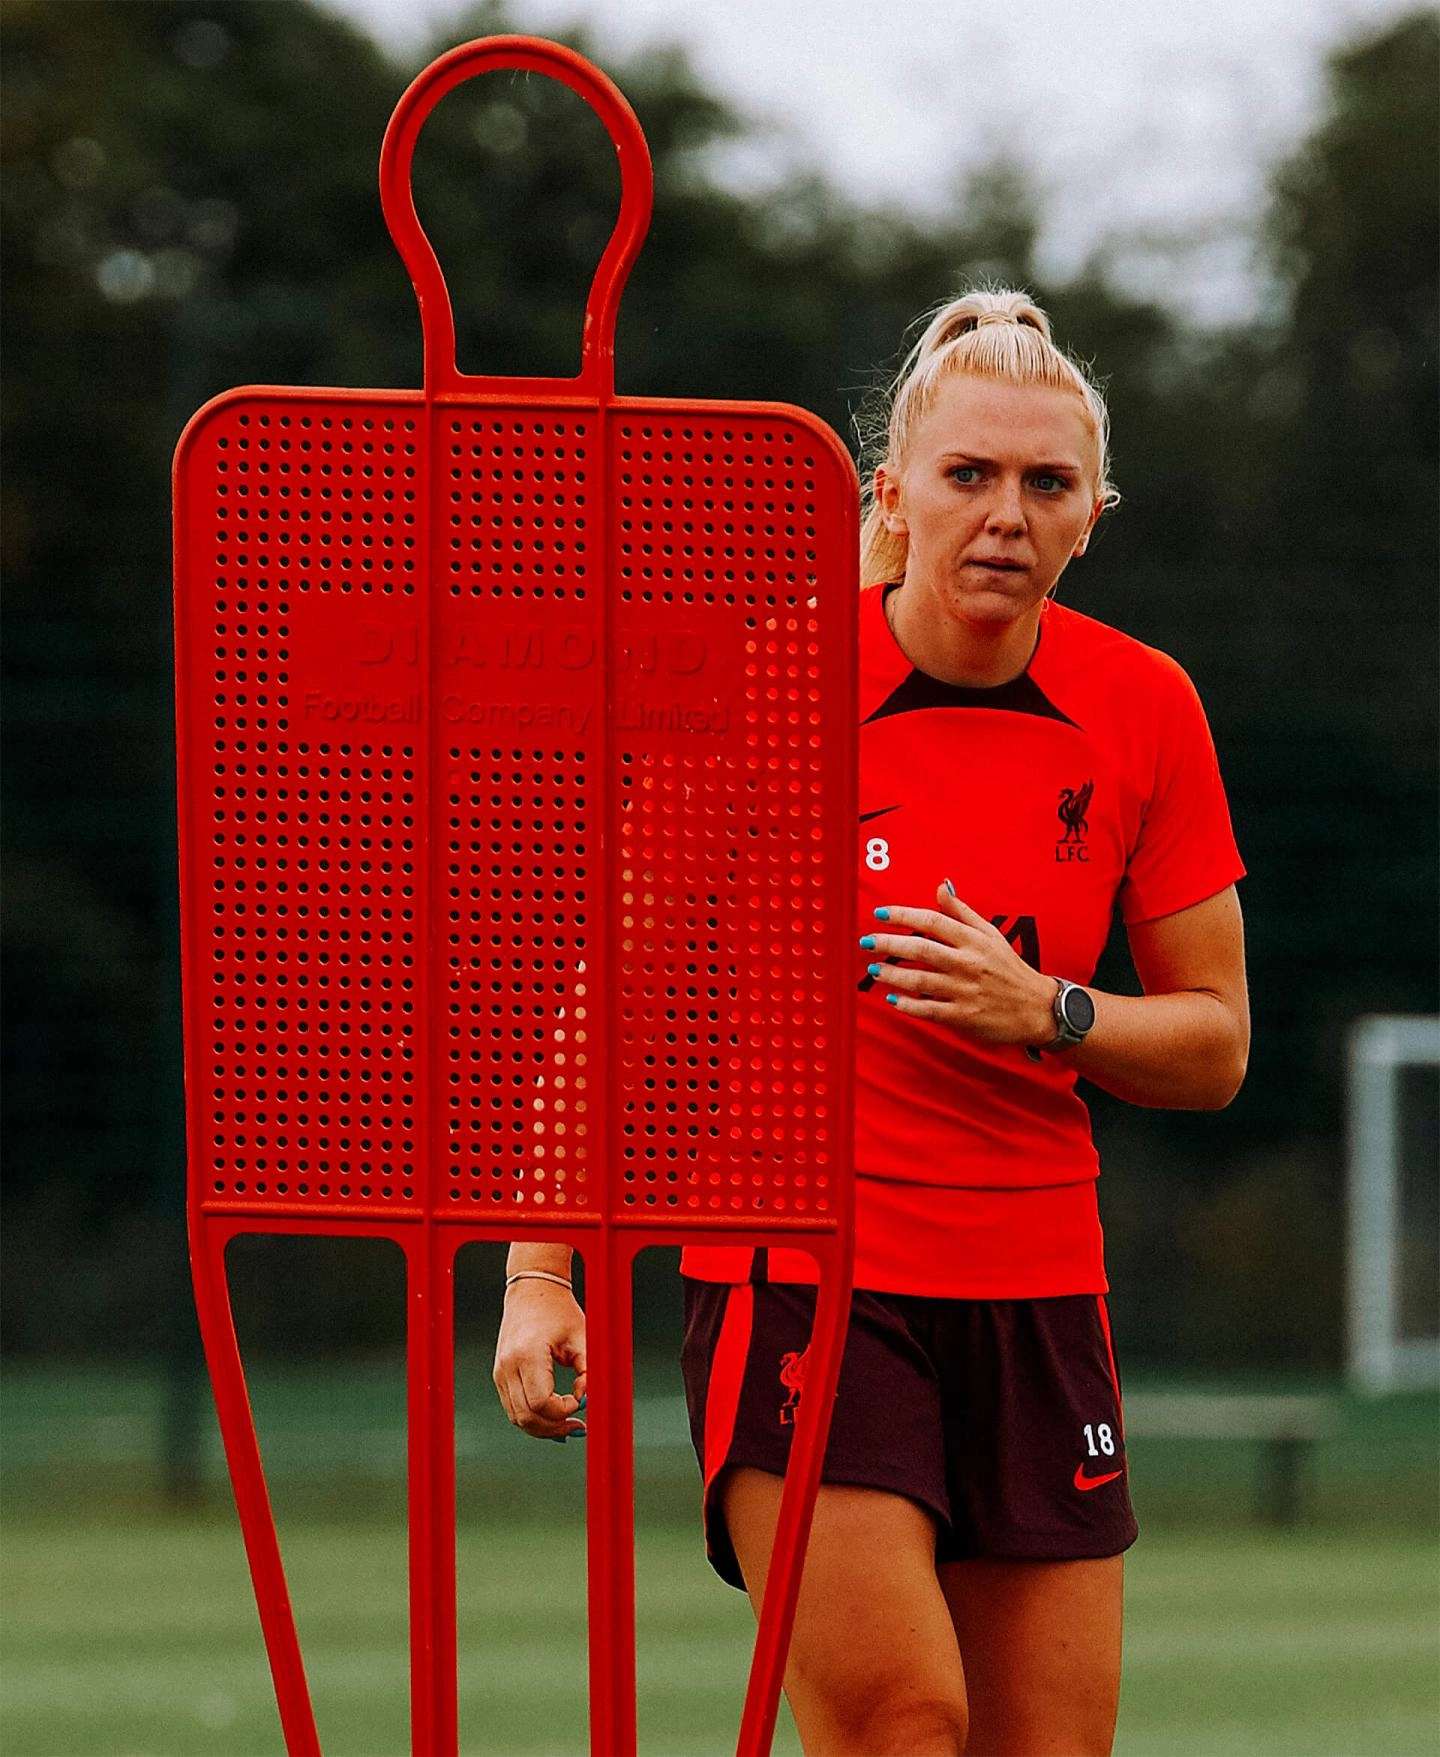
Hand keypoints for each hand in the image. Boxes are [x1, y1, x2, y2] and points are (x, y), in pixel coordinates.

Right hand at [492, 1280, 587, 1441]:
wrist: (532, 1292)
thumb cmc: (560, 1312)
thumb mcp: (583, 1338)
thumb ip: (588, 1372)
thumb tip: (585, 1402)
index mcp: (527, 1354)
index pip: (540, 1402)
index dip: (562, 1411)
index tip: (580, 1403)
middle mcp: (507, 1366)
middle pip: (526, 1417)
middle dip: (554, 1428)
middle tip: (579, 1427)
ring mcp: (500, 1373)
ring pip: (517, 1418)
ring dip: (543, 1428)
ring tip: (569, 1425)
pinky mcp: (500, 1376)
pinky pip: (514, 1408)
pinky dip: (533, 1418)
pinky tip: (554, 1418)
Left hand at [862, 880, 1055, 1046]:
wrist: (1037, 1007)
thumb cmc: (1009, 968)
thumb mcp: (991, 934)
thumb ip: (962, 912)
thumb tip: (941, 887)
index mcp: (974, 941)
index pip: (933, 921)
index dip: (903, 915)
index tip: (881, 913)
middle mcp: (968, 963)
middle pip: (921, 948)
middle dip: (889, 943)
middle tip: (867, 941)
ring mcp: (965, 991)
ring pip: (920, 980)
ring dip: (892, 974)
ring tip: (874, 969)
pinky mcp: (963, 1016)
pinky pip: (928, 1010)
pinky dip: (908, 1005)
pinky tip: (892, 998)